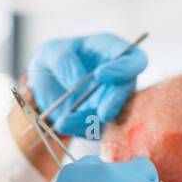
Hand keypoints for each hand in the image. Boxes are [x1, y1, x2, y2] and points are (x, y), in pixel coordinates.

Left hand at [27, 34, 148, 138]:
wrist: (46, 83)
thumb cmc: (54, 60)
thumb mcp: (51, 52)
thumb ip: (63, 61)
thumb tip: (77, 81)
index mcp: (112, 52)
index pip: (134, 60)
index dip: (124, 68)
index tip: (100, 75)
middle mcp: (118, 78)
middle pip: (128, 91)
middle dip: (115, 103)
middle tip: (102, 113)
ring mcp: (112, 101)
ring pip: (114, 115)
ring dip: (91, 121)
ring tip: (63, 121)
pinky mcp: (102, 120)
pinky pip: (99, 130)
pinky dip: (82, 129)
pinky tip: (64, 124)